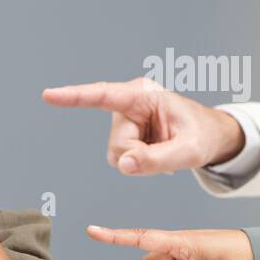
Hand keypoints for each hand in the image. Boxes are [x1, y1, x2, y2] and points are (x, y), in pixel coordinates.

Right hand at [42, 78, 243, 174]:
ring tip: (165, 151)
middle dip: (141, 157)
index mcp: (142, 94)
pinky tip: (156, 155)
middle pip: (118, 143)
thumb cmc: (203, 136)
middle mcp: (128, 104)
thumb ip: (158, 159)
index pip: (103, 96)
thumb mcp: (190, 151)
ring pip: (117, 155)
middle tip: (168, 153)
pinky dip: (139, 164)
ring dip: (141, 162)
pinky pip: (121, 160)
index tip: (48, 95)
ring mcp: (123, 120)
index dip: (74, 97)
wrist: (210, 137)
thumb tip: (124, 165)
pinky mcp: (123, 134)